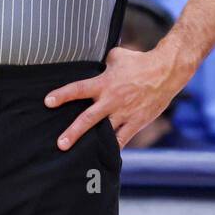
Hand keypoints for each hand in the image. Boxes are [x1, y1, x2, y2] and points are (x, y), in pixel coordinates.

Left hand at [45, 44, 190, 148]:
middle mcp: (112, 100)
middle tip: (60, 144)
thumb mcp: (117, 56)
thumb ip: (103, 63)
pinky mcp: (136, 122)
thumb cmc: (140, 62)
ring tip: (80, 157)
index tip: (48, 102)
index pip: (79, 89)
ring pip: (105, 132)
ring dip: (92, 144)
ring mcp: (124, 113)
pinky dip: (113, 148)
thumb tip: (95, 65)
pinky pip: (122, 139)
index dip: (62, 95)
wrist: (166, 71)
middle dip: (73, 132)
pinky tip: (103, 157)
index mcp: (104, 83)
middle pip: (88, 118)